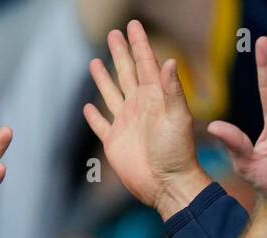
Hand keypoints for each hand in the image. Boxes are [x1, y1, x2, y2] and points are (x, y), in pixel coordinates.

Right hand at [85, 21, 211, 219]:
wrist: (167, 184)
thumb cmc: (178, 152)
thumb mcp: (179, 118)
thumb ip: (172, 90)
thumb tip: (168, 60)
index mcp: (155, 97)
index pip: (145, 63)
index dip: (139, 44)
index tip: (132, 25)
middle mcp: (139, 106)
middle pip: (126, 73)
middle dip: (120, 53)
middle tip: (114, 33)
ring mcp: (125, 123)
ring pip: (111, 93)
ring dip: (103, 78)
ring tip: (95, 62)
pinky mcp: (114, 142)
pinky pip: (101, 124)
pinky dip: (93, 116)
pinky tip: (88, 106)